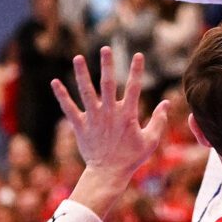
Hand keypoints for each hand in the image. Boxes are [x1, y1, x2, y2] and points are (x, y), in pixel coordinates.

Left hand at [53, 48, 169, 183]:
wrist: (109, 173)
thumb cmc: (132, 157)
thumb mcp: (151, 140)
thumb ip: (159, 120)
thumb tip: (167, 103)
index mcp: (127, 115)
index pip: (133, 88)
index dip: (136, 70)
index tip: (138, 55)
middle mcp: (109, 113)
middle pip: (107, 84)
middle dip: (107, 65)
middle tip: (106, 48)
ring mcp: (93, 118)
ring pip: (86, 92)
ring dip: (82, 74)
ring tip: (78, 57)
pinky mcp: (80, 126)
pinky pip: (69, 108)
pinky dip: (62, 96)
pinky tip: (54, 82)